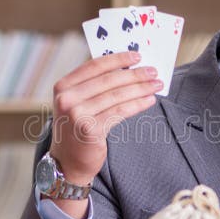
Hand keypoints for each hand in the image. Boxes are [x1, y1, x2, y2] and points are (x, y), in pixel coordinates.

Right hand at [46, 51, 161, 216]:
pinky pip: (120, 112)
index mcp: (63, 86)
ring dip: (140, 88)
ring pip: (116, 96)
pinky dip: (137, 104)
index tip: (136, 56)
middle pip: (108, 80)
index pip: (94, 66)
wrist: (68, 162)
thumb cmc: (77, 129)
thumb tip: (126, 68)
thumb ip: (93, 86)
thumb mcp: (77, 103)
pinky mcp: (90, 129)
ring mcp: (77, 114)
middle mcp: (67, 99)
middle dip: (134, 74)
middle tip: (153, 71)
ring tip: (156, 85)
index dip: (117, 59)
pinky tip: (149, 100)